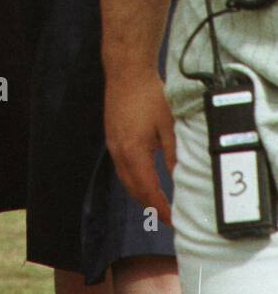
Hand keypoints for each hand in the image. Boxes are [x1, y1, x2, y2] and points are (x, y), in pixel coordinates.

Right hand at [105, 71, 175, 225]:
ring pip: (125, 179)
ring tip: (157, 203)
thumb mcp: (168, 125)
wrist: (126, 72)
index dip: (161, 209)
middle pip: (134, 190)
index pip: (148, 191)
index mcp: (134, 153)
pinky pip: (121, 167)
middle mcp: (119, 152)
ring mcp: (113, 144)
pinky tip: (144, 178)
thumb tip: (181, 179)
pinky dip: (133, 179)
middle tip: (168, 217)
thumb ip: (173, 155)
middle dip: (150, 206)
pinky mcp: (112, 136)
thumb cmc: (149, 95)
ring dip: (141, 194)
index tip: (173, 221)